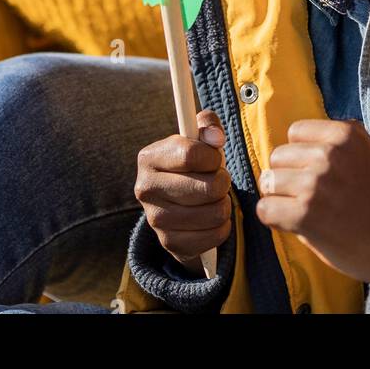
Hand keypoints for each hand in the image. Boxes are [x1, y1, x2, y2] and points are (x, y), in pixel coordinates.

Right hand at [134, 108, 232, 271]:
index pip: (190, 154)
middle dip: (223, 182)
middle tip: (219, 181)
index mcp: (148, 158)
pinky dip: (223, 226)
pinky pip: (215, 235)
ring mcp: (156, 219)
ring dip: (224, 204)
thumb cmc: (191, 165)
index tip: (214, 159)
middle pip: (207, 187)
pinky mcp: (170, 243)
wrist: (176, 206)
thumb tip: (216, 137)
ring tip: (216, 198)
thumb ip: (208, 125)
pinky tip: (213, 218)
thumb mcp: (197, 139)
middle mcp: (145, 189)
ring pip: (214, 212)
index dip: (212, 156)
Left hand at [255, 119, 369, 291]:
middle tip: (309, 194)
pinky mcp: (304, 215)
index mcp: (345, 135)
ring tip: (302, 209)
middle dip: (288, 175)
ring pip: (268, 182)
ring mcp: (315, 184)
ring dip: (280, 197)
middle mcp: (328, 155)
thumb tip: (305, 134)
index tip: (313, 171)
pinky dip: (273, 219)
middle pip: (278, 156)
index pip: (295, 132)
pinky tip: (292, 223)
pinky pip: (264, 209)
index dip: (301, 153)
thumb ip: (342, 137)